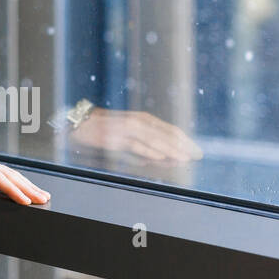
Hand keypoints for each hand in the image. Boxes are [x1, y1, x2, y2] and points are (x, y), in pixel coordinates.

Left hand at [0, 142, 49, 228]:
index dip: (11, 189)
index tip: (25, 200)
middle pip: (6, 173)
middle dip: (26, 187)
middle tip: (43, 199)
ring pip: (6, 171)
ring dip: (24, 183)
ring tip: (40, 195)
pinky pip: (0, 171)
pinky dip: (14, 180)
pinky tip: (22, 187)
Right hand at [69, 108, 202, 164]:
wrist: (81, 124)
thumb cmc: (106, 130)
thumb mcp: (129, 136)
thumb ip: (147, 146)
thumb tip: (167, 159)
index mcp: (143, 119)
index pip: (170, 130)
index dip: (185, 141)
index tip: (197, 151)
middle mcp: (137, 121)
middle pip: (165, 133)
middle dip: (182, 146)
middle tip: (197, 156)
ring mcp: (126, 128)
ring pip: (153, 138)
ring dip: (170, 149)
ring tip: (183, 158)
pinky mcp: (115, 136)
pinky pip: (134, 144)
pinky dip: (148, 150)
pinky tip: (159, 157)